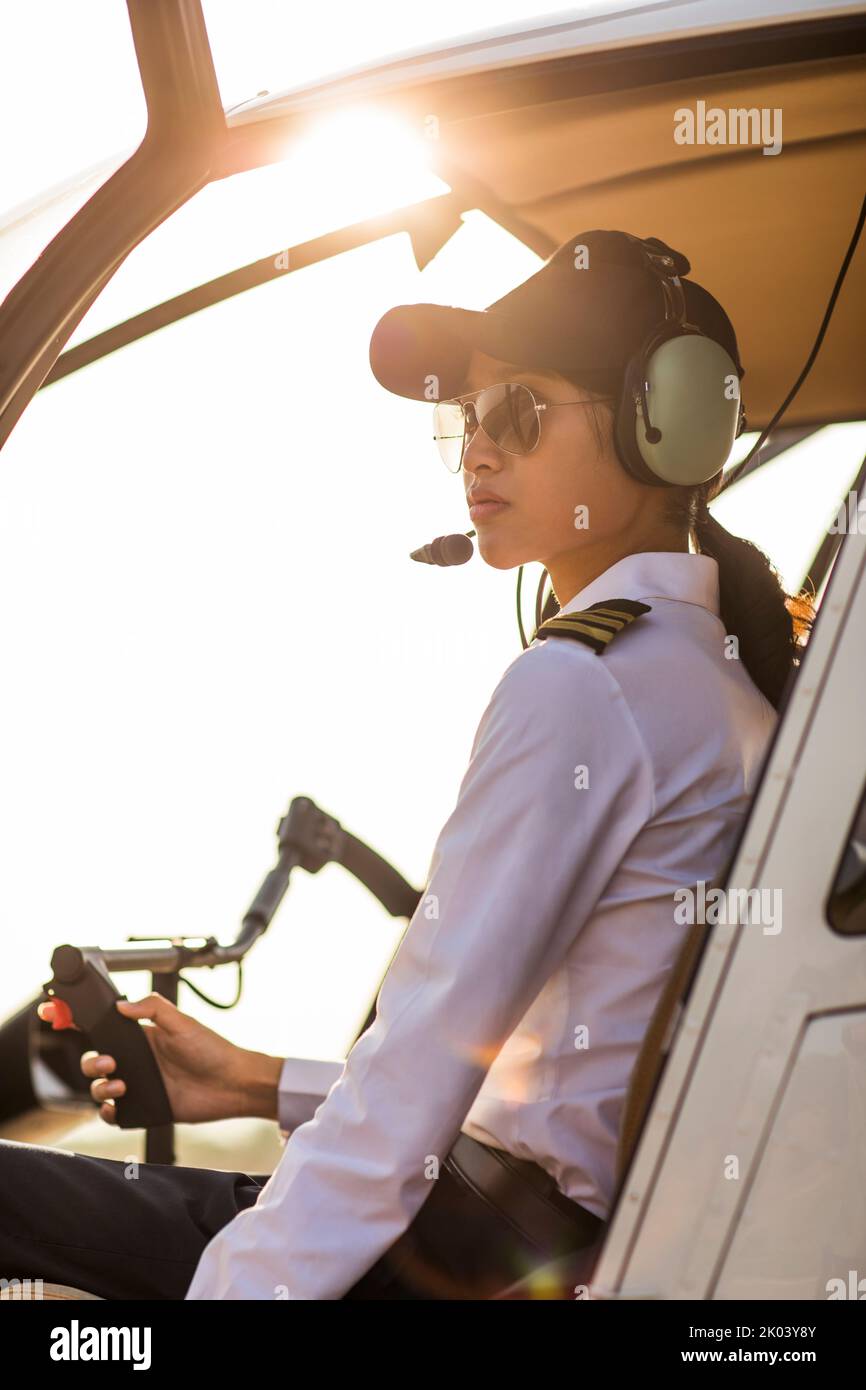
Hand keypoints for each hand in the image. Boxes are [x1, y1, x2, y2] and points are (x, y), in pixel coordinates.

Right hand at [37, 995, 282, 1126]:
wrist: (232, 1083)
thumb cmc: (212, 1050)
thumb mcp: (183, 1022)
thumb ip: (153, 1008)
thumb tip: (121, 1005)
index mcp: (141, 1036)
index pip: (102, 1027)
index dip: (74, 1021)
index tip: (51, 1014)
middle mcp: (136, 1060)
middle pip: (93, 1061)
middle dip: (89, 1064)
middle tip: (108, 1064)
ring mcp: (139, 1085)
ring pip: (99, 1088)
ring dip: (99, 1087)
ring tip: (120, 1085)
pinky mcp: (145, 1107)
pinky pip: (114, 1114)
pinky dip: (108, 1112)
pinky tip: (117, 1106)